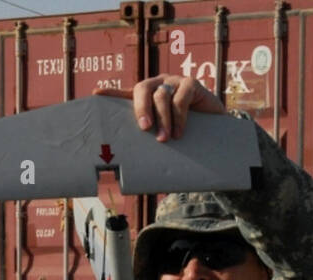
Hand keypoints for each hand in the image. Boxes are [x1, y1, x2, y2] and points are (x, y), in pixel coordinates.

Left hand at [95, 74, 225, 141]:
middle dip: (141, 109)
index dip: (112, 92)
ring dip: (163, 119)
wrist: (215, 132)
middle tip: (145, 128)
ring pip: (161, 96)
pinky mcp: (191, 83)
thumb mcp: (165, 134)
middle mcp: (158, 85)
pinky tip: (179, 132)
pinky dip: (179, 116)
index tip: (96, 93)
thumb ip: (150, 138)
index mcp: (148, 96)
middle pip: (143, 89)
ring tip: (165, 139)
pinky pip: (181, 97)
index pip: (127, 92)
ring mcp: (174, 82)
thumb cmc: (185, 134)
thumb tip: (129, 165)